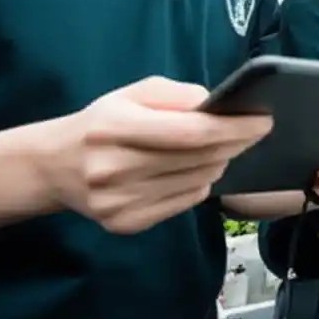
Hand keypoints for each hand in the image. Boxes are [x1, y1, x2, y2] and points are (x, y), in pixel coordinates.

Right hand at [42, 77, 272, 234]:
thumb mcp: (134, 94)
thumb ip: (177, 95)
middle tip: (253, 130)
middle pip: (200, 159)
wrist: (55, 166)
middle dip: (235, 142)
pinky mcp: (125, 224)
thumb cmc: (103, 123)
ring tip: (221, 147)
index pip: (192, 132)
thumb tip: (216, 106)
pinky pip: (186, 202)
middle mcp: (113, 168)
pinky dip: (200, 183)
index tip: (263, 119)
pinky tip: (195, 169)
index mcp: (114, 128)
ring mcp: (118, 202)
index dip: (235, 127)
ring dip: (219, 162)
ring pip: (198, 182)